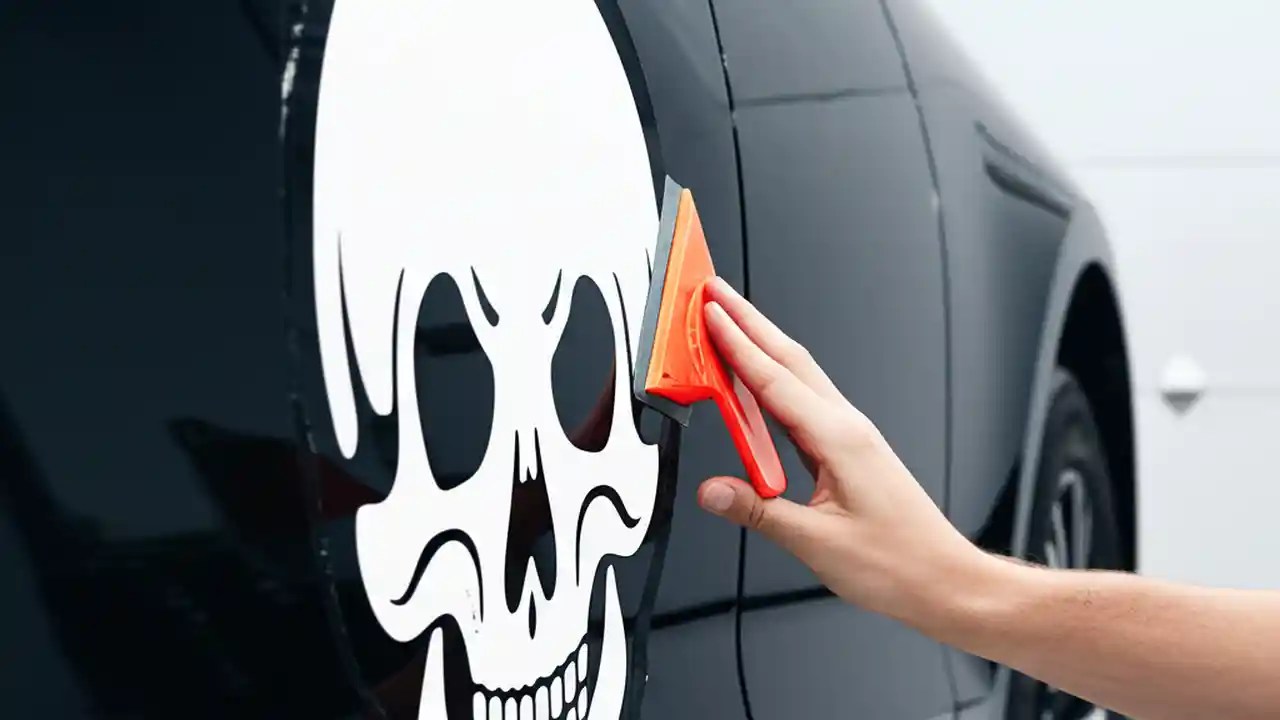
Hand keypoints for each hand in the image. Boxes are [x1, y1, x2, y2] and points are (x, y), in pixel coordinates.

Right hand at [696, 277, 988, 621]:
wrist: (943, 579)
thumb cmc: (897, 562)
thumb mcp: (817, 542)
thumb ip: (757, 512)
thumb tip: (711, 490)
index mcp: (839, 439)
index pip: (775, 380)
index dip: (737, 343)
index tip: (709, 311)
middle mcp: (847, 428)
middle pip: (789, 360)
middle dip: (749, 321)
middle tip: (714, 292)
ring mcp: (850, 436)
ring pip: (799, 376)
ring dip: (762, 345)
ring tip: (729, 324)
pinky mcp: (848, 450)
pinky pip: (803, 403)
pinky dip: (774, 382)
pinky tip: (757, 385)